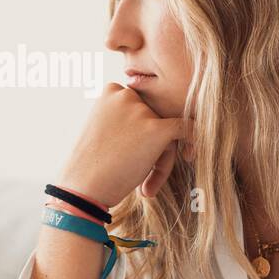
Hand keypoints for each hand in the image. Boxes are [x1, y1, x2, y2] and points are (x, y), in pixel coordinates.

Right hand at [57, 82, 194, 207]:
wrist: (83, 187)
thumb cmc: (91, 164)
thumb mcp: (102, 128)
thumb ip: (124, 118)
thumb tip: (152, 120)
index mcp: (111, 90)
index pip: (140, 106)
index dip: (139, 130)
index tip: (129, 153)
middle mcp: (127, 94)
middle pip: (155, 117)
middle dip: (152, 144)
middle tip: (139, 175)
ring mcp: (142, 111)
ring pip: (168, 130)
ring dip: (161, 158)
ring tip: (144, 186)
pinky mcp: (156, 129)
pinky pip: (186, 129)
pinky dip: (194, 136)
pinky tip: (195, 149)